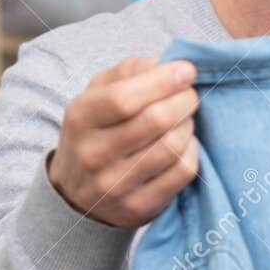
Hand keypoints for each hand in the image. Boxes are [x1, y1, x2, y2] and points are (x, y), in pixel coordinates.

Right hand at [46, 53, 200, 229]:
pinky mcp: (139, 207)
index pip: (125, 97)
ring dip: (189, 125)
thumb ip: (128, 72)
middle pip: (154, 120)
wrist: (76, 195)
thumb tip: (167, 62)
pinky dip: (192, 151)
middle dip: (183, 100)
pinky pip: (181, 172)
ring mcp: (116, 185)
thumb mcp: (96, 96)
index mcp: (80, 118)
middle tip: (191, 94)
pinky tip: (186, 143)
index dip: (163, 80)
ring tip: (187, 118)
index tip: (187, 70)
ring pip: (172, 146)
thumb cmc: (94, 134)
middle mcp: (94, 153)